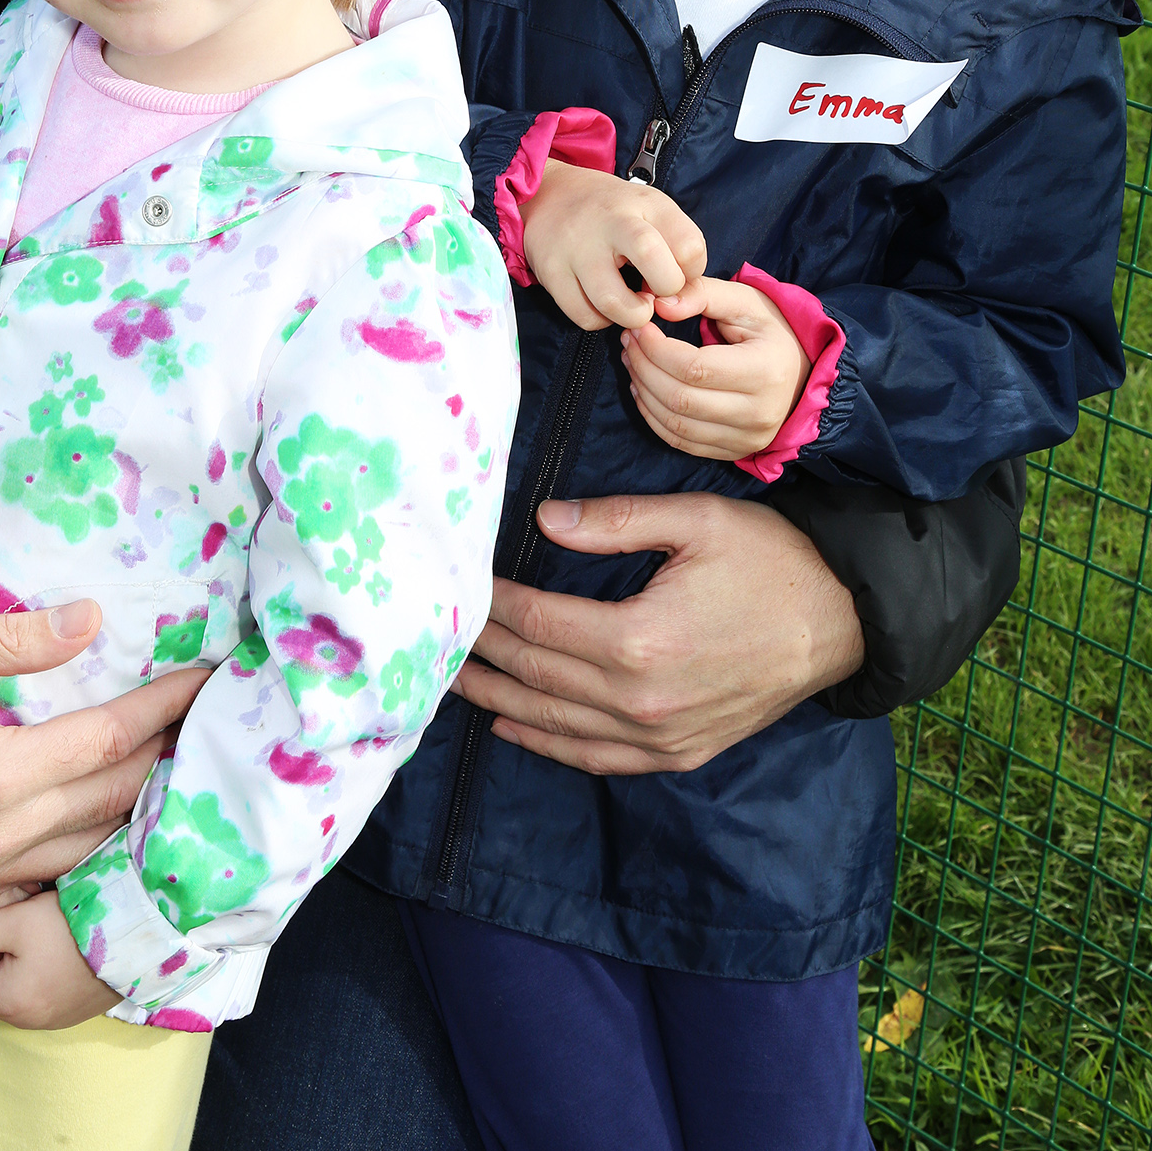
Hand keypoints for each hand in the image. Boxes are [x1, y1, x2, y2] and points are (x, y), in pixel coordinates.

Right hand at [0, 602, 207, 924]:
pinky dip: (81, 860)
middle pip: (110, 802)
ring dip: (134, 814)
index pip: (108, 741)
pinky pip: (39, 889)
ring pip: (83, 855)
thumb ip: (15, 638)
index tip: (204, 682)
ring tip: (175, 773)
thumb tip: (91, 620)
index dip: (163, 708)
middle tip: (207, 727)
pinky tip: (106, 830)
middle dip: (166, 761)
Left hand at [0, 890, 117, 1028]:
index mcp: (8, 1003)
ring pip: (14, 991)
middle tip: (7, 921)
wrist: (136, 937)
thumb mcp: (15, 921)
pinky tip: (57, 941)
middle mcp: (28, 1020)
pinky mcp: (77, 1009)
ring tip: (35, 927)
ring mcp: (56, 1018)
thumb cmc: (71, 928)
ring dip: (12, 962)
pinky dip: (37, 969)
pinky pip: (41, 992)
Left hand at [454, 491, 863, 773]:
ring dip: (500, 702)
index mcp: (638, 640)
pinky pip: (598, 758)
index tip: (460, 586)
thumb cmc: (772, 560)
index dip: (493, 605)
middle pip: (537, 675)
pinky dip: (549, 744)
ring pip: (556, 725)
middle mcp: (641, 701)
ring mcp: (660, 737)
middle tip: (436, 635)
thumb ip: (615, 521)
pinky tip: (515, 728)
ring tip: (453, 681)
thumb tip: (544, 521)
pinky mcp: (679, 754)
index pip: (538, 624)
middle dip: (484, 653)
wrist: (844, 622)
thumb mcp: (695, 520)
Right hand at [521, 162, 707, 331]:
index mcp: (645, 204)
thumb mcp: (653, 212)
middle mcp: (610, 221)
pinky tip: (602, 302)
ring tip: (630, 302)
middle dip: (665, 291)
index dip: (692, 272)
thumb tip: (682, 300)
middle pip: (654, 263)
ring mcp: (577, 247)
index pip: (689, 246)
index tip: (677, 270)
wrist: (552, 193)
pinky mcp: (551, 271)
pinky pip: (585, 317)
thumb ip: (679, 250)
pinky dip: (600, 320)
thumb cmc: (615, 212)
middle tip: (656, 290)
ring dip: (632, 315)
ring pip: (614, 303)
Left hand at [621, 277, 810, 461]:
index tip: (638, 327)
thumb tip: (659, 305)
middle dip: (643, 367)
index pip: (694, 368)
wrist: (802, 372)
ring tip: (633, 361)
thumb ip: (702, 294)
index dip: (655, 348)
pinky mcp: (733, 451)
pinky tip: (643, 389)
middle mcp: (758, 413)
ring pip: (675, 424)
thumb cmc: (770, 331)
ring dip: (642, 392)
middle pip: (680, 399)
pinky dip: (653, 417)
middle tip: (629, 341)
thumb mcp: (745, 300)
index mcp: (764, 372)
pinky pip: (680, 442)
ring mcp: (746, 438)